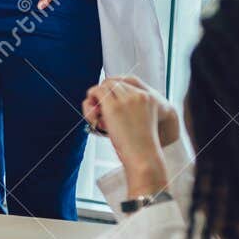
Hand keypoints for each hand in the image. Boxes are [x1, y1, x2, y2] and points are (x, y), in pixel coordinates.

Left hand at [83, 79, 172, 193]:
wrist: (143, 156)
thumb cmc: (139, 146)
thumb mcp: (138, 122)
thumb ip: (125, 110)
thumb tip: (102, 105)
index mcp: (148, 97)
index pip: (126, 82)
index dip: (112, 91)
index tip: (106, 103)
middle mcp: (139, 95)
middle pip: (113, 83)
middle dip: (102, 95)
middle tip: (98, 112)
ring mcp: (126, 99)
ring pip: (104, 86)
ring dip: (94, 98)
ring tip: (94, 117)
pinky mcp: (113, 106)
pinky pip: (96, 92)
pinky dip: (89, 102)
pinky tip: (91, 117)